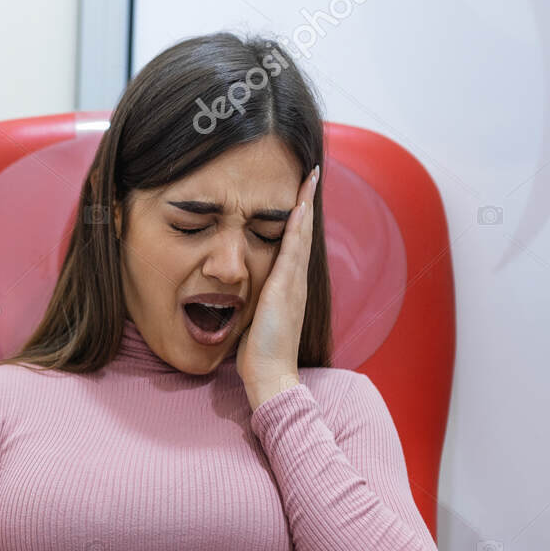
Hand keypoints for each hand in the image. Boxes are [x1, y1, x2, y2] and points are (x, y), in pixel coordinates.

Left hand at [237, 164, 317, 409]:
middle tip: (311, 173)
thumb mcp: (254, 320)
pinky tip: (298, 207)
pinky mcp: (284, 290)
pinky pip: (292, 251)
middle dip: (306, 202)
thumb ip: (251, 304)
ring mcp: (292, 284)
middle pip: (303, 233)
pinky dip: (297, 228)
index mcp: (287, 288)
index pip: (293, 245)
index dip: (297, 220)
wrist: (271, 376)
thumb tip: (238, 297)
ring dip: (305, 205)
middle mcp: (294, 282)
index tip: (299, 195)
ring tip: (310, 177)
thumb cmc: (259, 355)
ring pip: (301, 236)